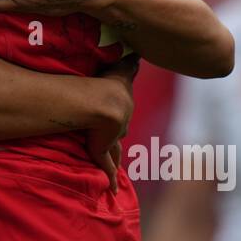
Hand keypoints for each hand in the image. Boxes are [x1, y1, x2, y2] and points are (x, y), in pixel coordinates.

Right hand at [87, 56, 138, 189]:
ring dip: (114, 159)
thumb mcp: (118, 70)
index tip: (122, 116)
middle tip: (113, 138)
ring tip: (115, 167)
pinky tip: (110, 190)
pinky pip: (105, 168)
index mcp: (122, 101)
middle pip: (120, 130)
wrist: (103, 103)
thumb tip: (139, 51)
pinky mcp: (101, 150)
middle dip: (117, 134)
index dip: (121, 111)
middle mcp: (120, 120)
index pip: (123, 108)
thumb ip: (128, 62)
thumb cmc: (105, 80)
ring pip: (114, 150)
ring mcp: (111, 136)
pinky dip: (108, 179)